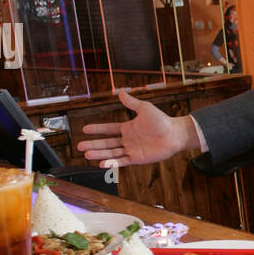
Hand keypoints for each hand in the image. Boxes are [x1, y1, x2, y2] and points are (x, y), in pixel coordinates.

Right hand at [77, 89, 198, 167]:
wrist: (174, 133)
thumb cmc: (161, 120)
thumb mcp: (144, 108)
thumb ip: (131, 102)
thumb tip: (120, 91)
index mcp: (128, 128)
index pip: (109, 129)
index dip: (97, 129)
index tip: (85, 129)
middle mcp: (128, 140)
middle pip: (107, 143)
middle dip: (93, 144)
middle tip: (79, 146)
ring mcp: (132, 150)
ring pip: (112, 153)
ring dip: (99, 154)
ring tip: (86, 154)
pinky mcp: (138, 158)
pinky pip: (122, 161)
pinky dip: (112, 162)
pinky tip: (102, 163)